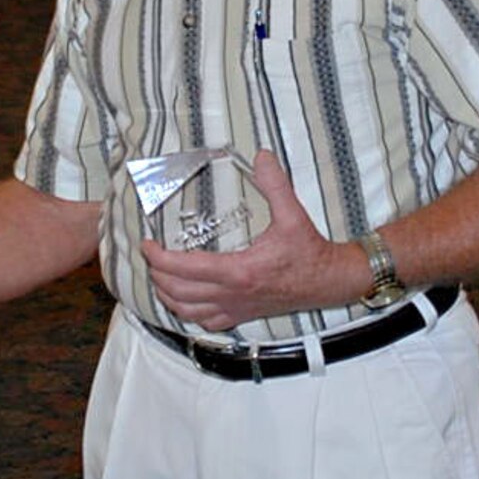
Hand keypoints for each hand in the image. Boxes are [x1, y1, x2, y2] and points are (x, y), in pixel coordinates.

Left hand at [141, 150, 361, 329]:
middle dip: (156, 273)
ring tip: (159, 276)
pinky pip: (205, 322)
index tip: (147, 244)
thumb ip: (275, 185)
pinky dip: (187, 312)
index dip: (158, 257)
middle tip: (151, 254)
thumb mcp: (293, 215)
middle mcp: (232, 294)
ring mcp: (236, 308)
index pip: (184, 269)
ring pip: (187, 311)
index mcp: (239, 271)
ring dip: (167, 295)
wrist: (331, 282)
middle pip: (177, 291)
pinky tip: (183, 299)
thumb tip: (261, 156)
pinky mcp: (242, 315)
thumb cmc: (310, 252)